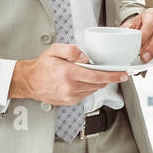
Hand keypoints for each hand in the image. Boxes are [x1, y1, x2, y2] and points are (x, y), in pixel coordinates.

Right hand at [10, 43, 126, 105]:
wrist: (28, 81)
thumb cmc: (42, 66)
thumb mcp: (55, 50)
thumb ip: (72, 50)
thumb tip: (86, 57)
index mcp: (69, 74)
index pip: (98, 76)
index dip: (113, 76)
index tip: (123, 75)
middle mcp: (71, 88)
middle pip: (98, 84)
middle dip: (106, 78)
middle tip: (109, 71)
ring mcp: (70, 97)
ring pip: (93, 90)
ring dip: (96, 82)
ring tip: (88, 74)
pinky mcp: (70, 102)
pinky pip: (86, 95)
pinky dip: (87, 88)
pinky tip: (80, 81)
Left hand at [122, 7, 152, 62]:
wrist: (142, 26)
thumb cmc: (136, 26)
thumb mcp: (130, 26)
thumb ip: (127, 32)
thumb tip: (122, 41)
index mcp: (152, 14)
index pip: (150, 24)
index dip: (145, 35)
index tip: (138, 45)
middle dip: (152, 46)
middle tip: (144, 56)